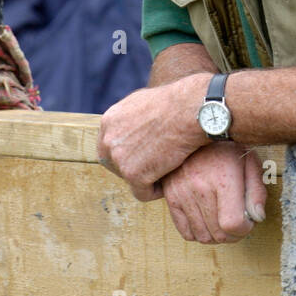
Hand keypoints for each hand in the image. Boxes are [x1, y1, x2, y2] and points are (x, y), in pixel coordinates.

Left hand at [97, 74, 210, 197]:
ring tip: (168, 169)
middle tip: (156, 165)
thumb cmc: (174, 104)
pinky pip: (143, 193)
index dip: (127, 154)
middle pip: (115, 166)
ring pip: (130, 180)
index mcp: (109, 122)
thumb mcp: (141, 102)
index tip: (144, 156)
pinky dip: (157, 190)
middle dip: (134, 168)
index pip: (108, 148)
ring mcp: (119, 159)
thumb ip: (129, 118)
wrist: (187, 111)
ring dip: (147, 178)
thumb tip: (129, 128)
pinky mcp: (133, 175)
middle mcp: (108, 141)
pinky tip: (171, 177)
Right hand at [161, 144, 266, 243]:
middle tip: (237, 221)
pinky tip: (208, 220)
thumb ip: (257, 191)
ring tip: (223, 221)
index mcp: (223, 178)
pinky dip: (198, 232)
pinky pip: (185, 232)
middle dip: (233, 235)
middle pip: (218, 234)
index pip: (232, 224)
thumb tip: (256, 218)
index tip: (248, 220)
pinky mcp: (170, 196)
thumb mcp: (250, 162)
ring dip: (216, 235)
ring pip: (202, 236)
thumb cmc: (228, 148)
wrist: (197, 129)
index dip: (245, 229)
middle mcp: (199, 186)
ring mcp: (181, 192)